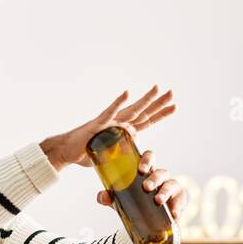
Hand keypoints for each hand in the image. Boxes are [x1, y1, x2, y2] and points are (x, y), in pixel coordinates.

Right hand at [40, 86, 176, 170]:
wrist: (68, 152)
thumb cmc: (88, 152)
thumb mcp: (112, 155)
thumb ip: (125, 150)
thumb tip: (136, 147)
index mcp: (124, 131)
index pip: (147, 121)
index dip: (160, 114)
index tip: (174, 106)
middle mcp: (119, 123)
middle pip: (143, 112)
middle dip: (158, 103)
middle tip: (172, 93)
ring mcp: (109, 122)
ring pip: (131, 110)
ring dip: (145, 100)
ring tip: (157, 89)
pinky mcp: (98, 124)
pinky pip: (110, 113)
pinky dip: (118, 103)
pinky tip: (127, 93)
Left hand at [95, 147, 185, 217]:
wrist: (147, 224)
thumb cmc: (135, 205)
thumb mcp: (121, 202)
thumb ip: (110, 198)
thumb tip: (102, 196)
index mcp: (147, 172)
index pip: (150, 158)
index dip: (147, 160)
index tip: (141, 169)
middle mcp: (161, 178)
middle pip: (162, 171)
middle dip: (155, 178)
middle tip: (146, 187)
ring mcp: (172, 188)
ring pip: (172, 184)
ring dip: (165, 191)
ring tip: (158, 200)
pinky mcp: (179, 201)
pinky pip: (181, 200)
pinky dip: (178, 206)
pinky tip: (173, 214)